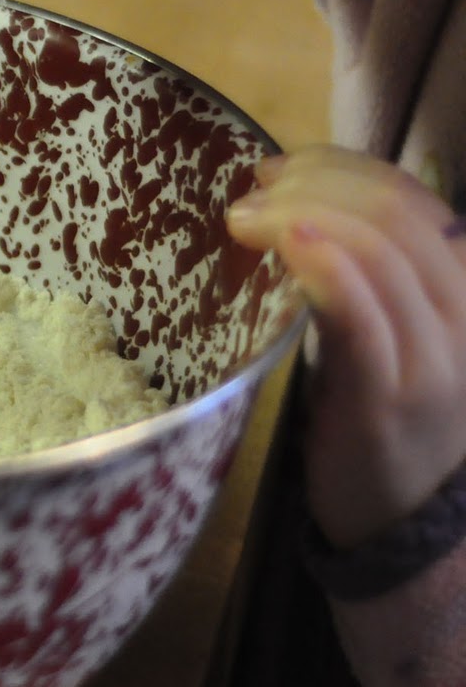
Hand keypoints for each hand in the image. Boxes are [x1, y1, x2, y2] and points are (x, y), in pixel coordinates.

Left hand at [226, 146, 465, 547]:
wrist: (398, 519)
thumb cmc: (378, 416)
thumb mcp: (386, 331)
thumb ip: (366, 273)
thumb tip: (303, 201)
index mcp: (463, 290)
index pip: (412, 198)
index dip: (341, 166)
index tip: (278, 168)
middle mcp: (462, 316)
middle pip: (394, 214)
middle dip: (314, 183)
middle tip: (250, 192)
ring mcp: (430, 358)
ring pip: (379, 251)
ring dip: (302, 213)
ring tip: (243, 218)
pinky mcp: (385, 399)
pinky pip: (362, 313)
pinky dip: (324, 262)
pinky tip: (285, 239)